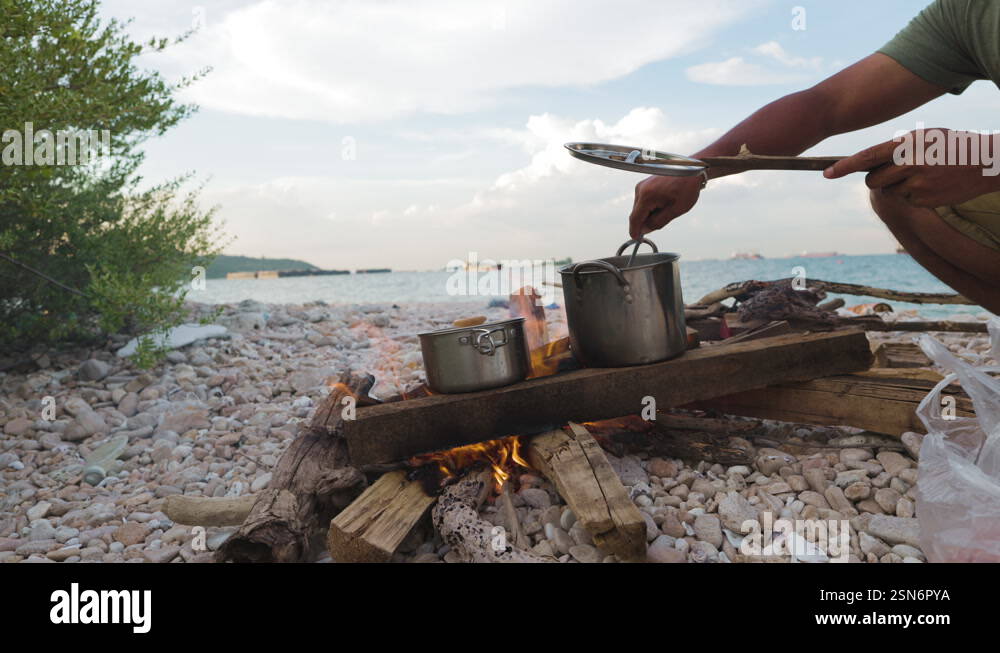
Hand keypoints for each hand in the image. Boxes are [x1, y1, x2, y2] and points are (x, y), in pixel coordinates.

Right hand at [628, 174, 702, 238]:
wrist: (691, 170)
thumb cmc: (686, 188)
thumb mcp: (675, 210)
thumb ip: (657, 222)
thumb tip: (644, 230)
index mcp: (646, 196)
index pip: (635, 219)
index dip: (635, 231)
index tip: (636, 239)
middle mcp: (640, 189)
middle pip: (637, 213)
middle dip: (646, 221)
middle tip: (663, 219)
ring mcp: (642, 185)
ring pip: (640, 207)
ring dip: (649, 213)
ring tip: (667, 207)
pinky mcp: (645, 184)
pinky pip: (643, 200)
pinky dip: (651, 206)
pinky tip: (664, 202)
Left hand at [824, 129, 999, 207]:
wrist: (987, 162)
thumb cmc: (952, 146)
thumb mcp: (925, 138)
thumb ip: (897, 149)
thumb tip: (869, 166)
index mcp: (909, 143)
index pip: (868, 157)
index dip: (844, 167)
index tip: (827, 173)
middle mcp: (910, 163)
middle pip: (873, 180)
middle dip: (877, 179)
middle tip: (896, 171)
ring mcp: (918, 184)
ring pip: (890, 191)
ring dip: (899, 186)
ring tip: (925, 174)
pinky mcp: (924, 200)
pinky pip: (906, 200)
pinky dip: (914, 195)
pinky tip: (933, 184)